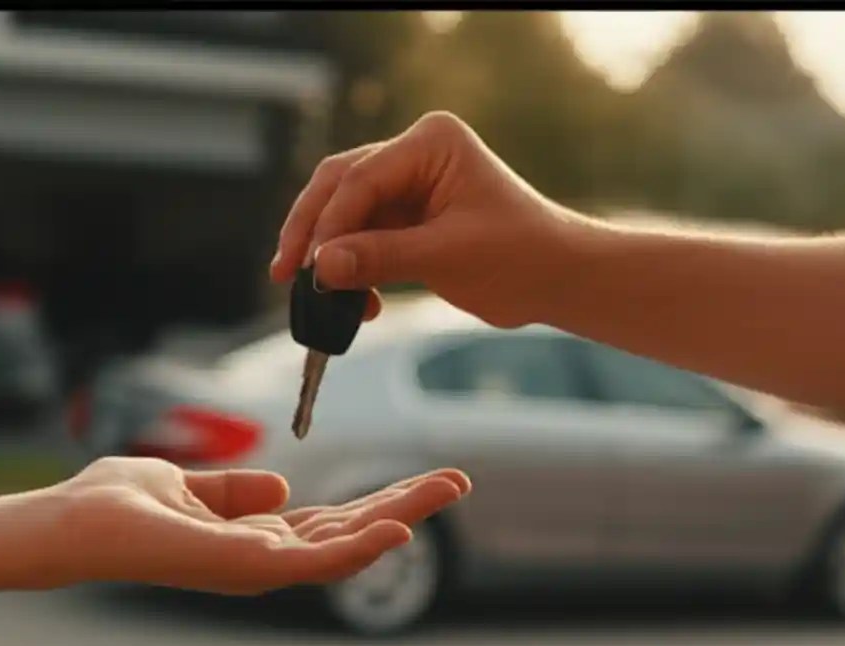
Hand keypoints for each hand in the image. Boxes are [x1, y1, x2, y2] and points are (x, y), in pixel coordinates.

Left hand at [48, 457, 470, 594]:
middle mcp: (263, 556)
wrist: (71, 522)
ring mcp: (257, 566)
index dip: (380, 501)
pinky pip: (315, 561)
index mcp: (254, 535)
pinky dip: (362, 546)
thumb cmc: (114, 504)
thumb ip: (235, 490)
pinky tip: (400, 528)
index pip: (333, 521)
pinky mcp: (245, 567)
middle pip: (351, 532)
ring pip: (347, 547)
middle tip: (459, 480)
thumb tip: (281, 486)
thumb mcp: (187, 483)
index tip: (425, 478)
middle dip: (407, 507)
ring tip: (448, 489)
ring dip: (401, 519)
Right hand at [270, 111, 575, 328]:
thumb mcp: (448, 257)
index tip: (309, 268)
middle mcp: (415, 153)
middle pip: (341, 187)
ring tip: (316, 297)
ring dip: (330, 256)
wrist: (559, 278)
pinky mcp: (408, 216)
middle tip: (285, 273)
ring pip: (346, 214)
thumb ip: (381, 258)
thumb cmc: (521, 256)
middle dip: (313, 232)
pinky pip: (363, 238)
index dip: (330, 225)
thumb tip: (320, 268)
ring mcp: (409, 184)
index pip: (361, 178)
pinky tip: (359, 304)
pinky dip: (354, 269)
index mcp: (431, 142)